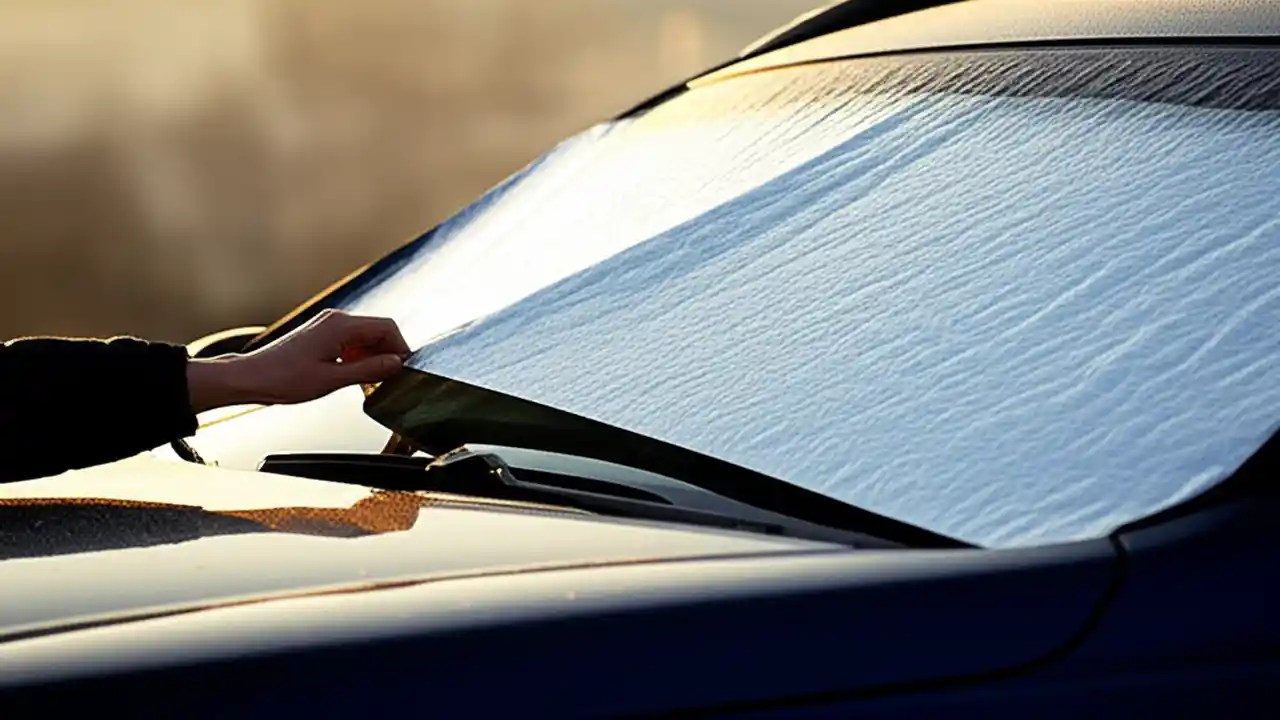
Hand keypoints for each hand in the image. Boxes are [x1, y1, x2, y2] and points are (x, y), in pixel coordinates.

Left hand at [187, 310, 410, 412]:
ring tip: (372, 382)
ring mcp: (328, 327)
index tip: (404, 369)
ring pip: (366, 338)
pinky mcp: (322, 336)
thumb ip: (368, 370)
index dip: (400, 348)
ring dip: (374, 358)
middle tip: (391, 378)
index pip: (386, 327)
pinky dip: (360, 358)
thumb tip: (395, 364)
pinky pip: (352, 343)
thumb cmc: (282, 378)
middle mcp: (335, 320)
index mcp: (340, 326)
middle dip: (388, 353)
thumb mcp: (331, 379)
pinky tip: (356, 377)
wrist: (251, 378)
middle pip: (378, 331)